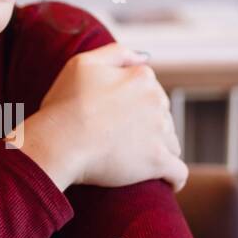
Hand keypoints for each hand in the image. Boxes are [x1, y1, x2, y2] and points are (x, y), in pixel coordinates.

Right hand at [28, 42, 187, 191]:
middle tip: (121, 140)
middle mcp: (157, 101)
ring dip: (158, 149)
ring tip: (135, 161)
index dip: (135, 103)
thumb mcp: (84, 63)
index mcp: (142, 77)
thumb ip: (117, 53)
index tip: (120, 116)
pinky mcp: (158, 161)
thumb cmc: (65, 104)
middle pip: (162, 115)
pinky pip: (178, 172)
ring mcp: (160, 131)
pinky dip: (175, 178)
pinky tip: (169, 183)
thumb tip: (144, 57)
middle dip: (148, 126)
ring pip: (171, 142)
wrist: (60, 141)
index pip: (150, 90)